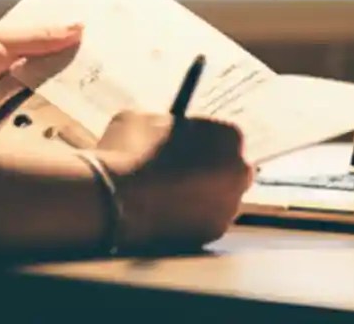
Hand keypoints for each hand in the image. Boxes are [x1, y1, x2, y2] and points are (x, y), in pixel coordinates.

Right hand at [95, 111, 253, 249]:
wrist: (114, 200)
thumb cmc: (128, 153)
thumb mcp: (144, 119)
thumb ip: (166, 124)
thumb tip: (161, 129)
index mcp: (229, 135)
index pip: (222, 136)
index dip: (201, 142)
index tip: (185, 148)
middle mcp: (239, 170)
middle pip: (229, 169)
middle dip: (210, 171)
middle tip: (183, 172)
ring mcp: (230, 205)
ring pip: (218, 199)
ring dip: (200, 197)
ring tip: (167, 195)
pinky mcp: (214, 234)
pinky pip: (204, 223)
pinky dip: (189, 220)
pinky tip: (165, 213)